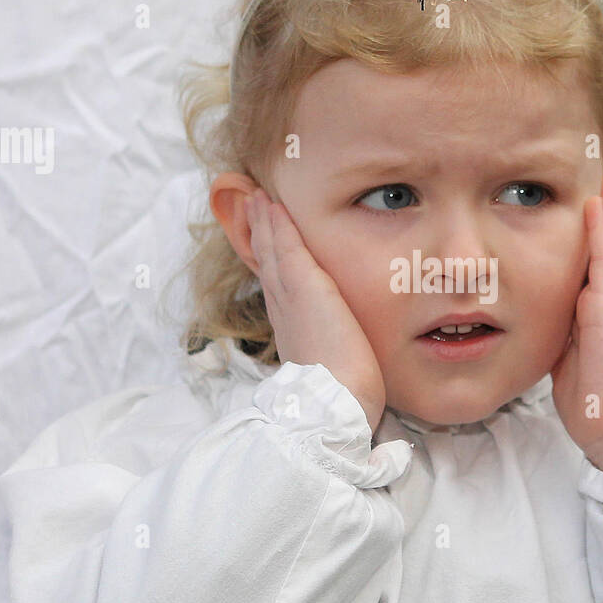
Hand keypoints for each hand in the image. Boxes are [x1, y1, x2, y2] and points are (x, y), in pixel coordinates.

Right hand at [245, 189, 385, 434]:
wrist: (335, 404)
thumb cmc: (343, 399)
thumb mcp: (335, 373)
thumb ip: (338, 360)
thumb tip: (350, 365)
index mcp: (293, 331)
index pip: (279, 289)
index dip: (271, 264)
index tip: (266, 245)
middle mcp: (285, 312)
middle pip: (268, 264)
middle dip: (261, 236)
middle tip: (252, 209)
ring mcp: (291, 297)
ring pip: (272, 251)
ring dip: (264, 223)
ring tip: (258, 198)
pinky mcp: (306, 286)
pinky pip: (287, 246)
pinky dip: (277, 224)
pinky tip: (273, 204)